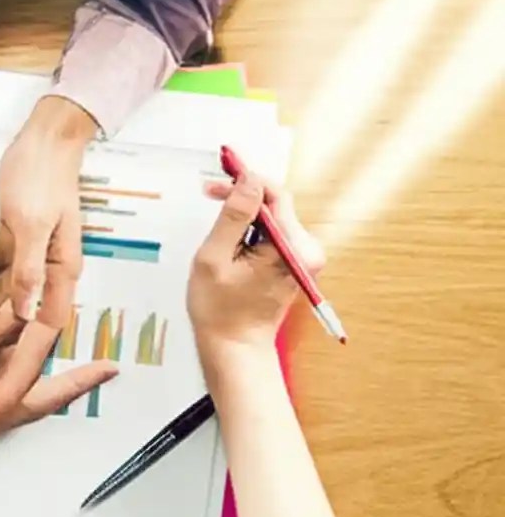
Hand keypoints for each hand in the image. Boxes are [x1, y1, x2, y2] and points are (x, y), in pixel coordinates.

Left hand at [0, 96, 96, 418]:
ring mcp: (32, 261)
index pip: (37, 341)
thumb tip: (27, 317)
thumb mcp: (33, 221)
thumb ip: (30, 269)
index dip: (15, 377)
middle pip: (15, 330)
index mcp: (60, 276)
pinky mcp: (17, 245)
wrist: (48, 135)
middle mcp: (48, 276)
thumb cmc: (43, 174)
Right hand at [187, 147, 325, 354]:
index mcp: (292, 248)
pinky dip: (251, 227)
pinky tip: (230, 238)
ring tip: (217, 223)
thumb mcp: (216, 258)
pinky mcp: (294, 261)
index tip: (223, 167)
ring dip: (244, 212)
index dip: (246, 179)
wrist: (236, 348)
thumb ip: (233, 215)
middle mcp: (306, 250)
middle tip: (210, 192)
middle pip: (275, 204)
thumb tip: (248, 180)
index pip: (274, 195)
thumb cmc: (221, 311)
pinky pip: (272, 232)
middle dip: (243, 194)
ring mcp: (302, 257)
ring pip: (272, 217)